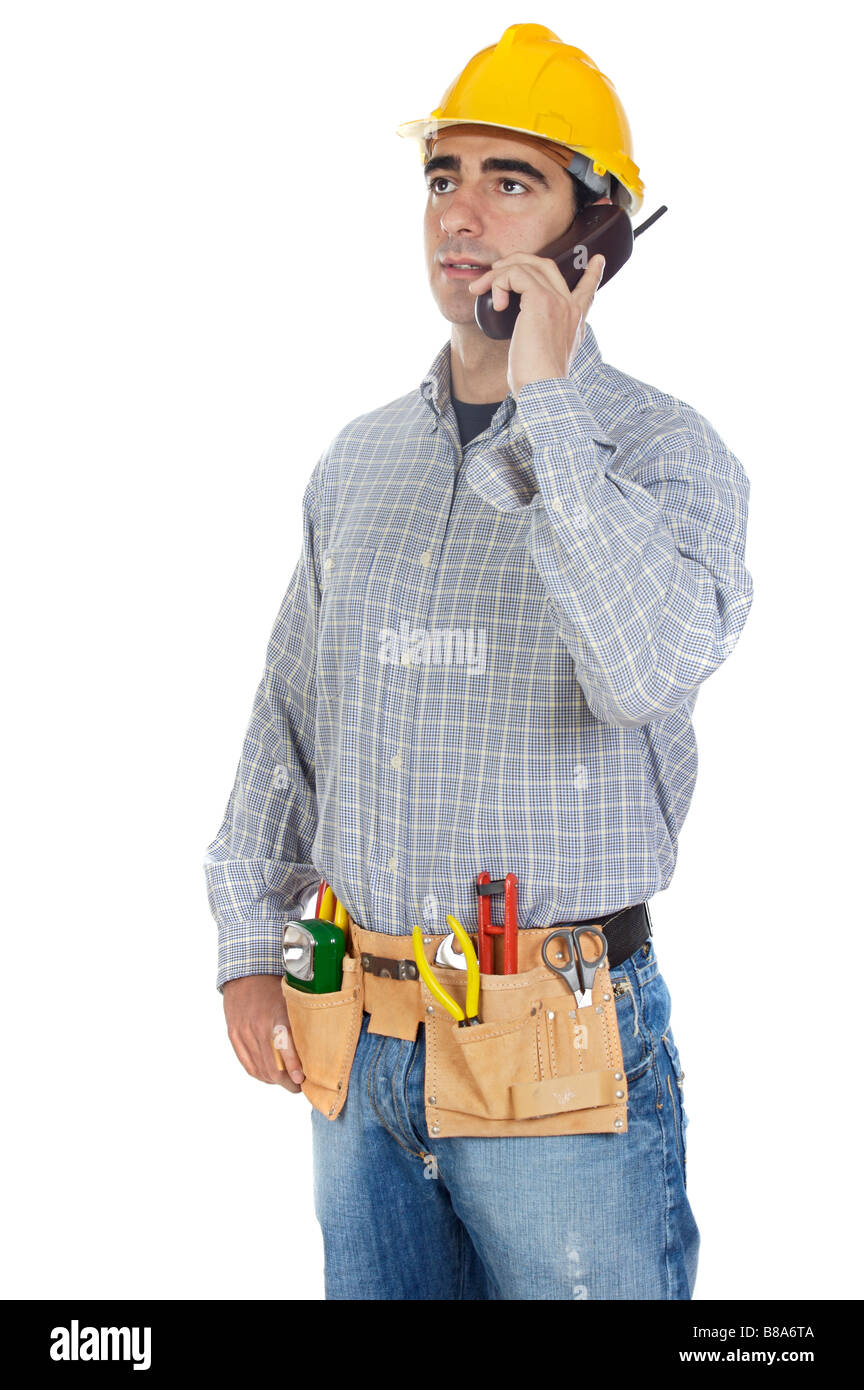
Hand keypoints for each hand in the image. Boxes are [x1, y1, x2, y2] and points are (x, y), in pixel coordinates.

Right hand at [222, 974, 304, 1092]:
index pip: (284, 1046)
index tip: (301, 1079)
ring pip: (260, 1069)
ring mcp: (244, 1032)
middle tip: (298, 1085)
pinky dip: (260, 1074)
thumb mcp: (292, 999)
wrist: (245, 973)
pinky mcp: (234, 1036)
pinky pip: (248, 1064)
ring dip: (275, 1080)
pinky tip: (270, 1076)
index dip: (293, 1066)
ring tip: (287, 1081)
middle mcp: (258, 1026)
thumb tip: (317, 1046)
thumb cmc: (275, 986)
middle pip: (271, 1066)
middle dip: (287, 1082)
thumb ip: (300, 1021)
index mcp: (277, 1015)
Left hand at [468, 251, 604, 397]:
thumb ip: (542, 338)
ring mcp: (558, 301)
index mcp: (575, 322)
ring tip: (480, 289)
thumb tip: (523, 335)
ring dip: (498, 274)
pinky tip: (494, 302)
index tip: (598, 260)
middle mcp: (570, 307)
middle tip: (496, 269)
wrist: (544, 391)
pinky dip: (498, 282)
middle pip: (547, 266)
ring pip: (527, 266)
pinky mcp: (541, 300)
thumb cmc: (538, 382)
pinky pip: (515, 275)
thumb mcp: (546, 357)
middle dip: (518, 261)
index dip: (593, 273)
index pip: (588, 291)